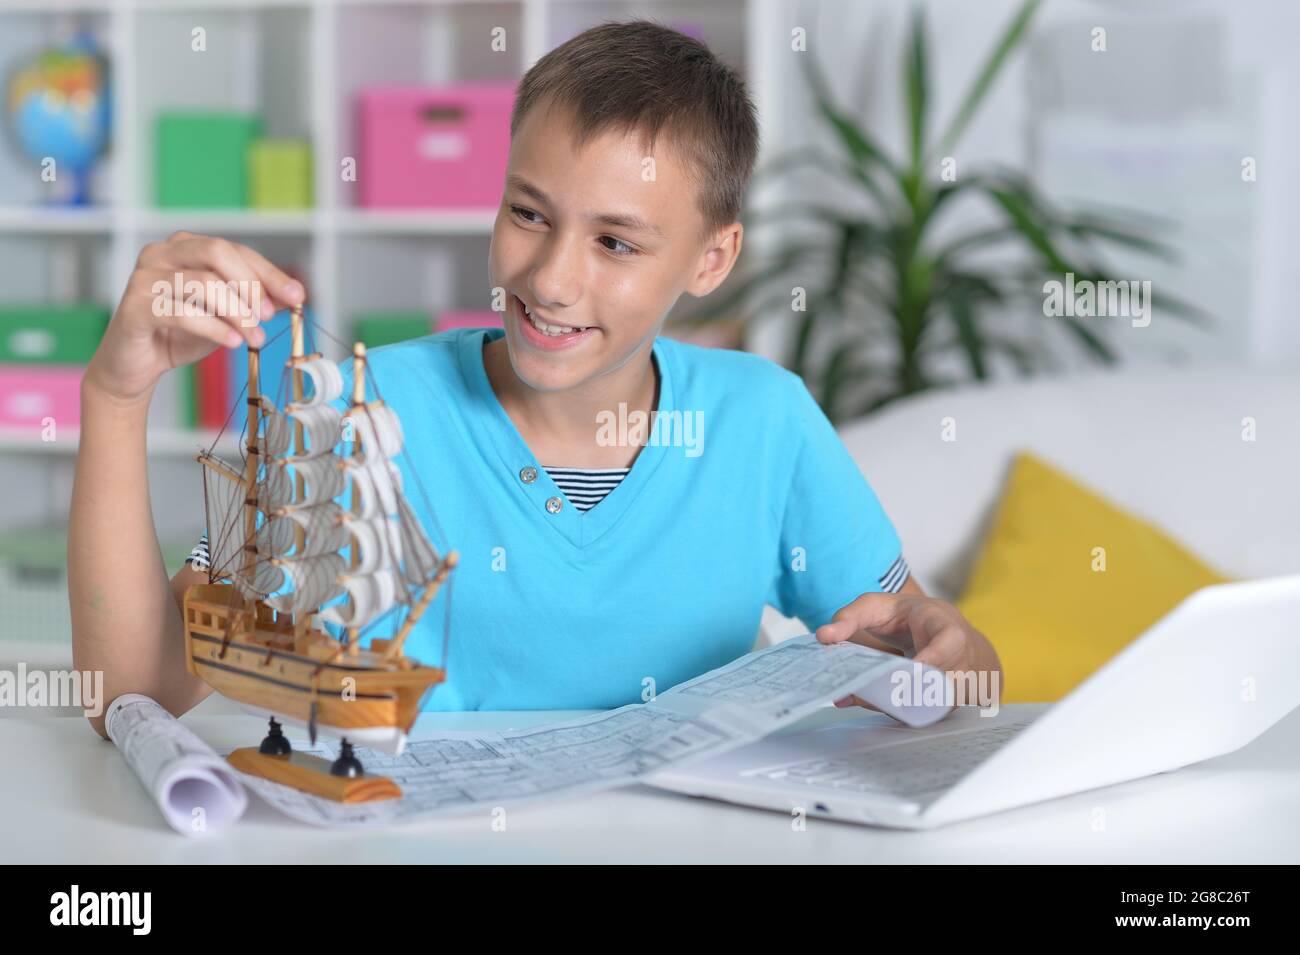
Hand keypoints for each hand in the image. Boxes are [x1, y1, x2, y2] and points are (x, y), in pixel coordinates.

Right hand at [84, 231, 304, 405]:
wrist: (135, 366)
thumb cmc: (180, 334)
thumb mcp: (226, 315)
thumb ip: (254, 303)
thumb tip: (294, 296)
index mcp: (185, 247)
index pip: (236, 251)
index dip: (269, 273)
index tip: (298, 296)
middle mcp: (161, 254)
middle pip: (216, 253)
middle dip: (251, 285)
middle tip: (270, 316)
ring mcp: (144, 278)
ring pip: (203, 283)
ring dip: (237, 313)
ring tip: (256, 337)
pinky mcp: (134, 307)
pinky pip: (183, 312)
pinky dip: (215, 328)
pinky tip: (233, 342)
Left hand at [815, 586, 1000, 711]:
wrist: (942, 631)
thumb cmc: (910, 617)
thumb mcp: (879, 606)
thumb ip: (851, 616)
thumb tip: (824, 636)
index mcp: (947, 629)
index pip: (949, 644)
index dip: (933, 659)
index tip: (912, 670)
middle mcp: (959, 662)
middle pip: (934, 683)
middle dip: (897, 691)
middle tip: (861, 690)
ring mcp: (956, 688)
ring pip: (925, 705)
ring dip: (889, 704)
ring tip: (854, 695)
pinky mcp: (944, 706)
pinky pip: (920, 714)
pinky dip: (892, 710)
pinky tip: (867, 701)